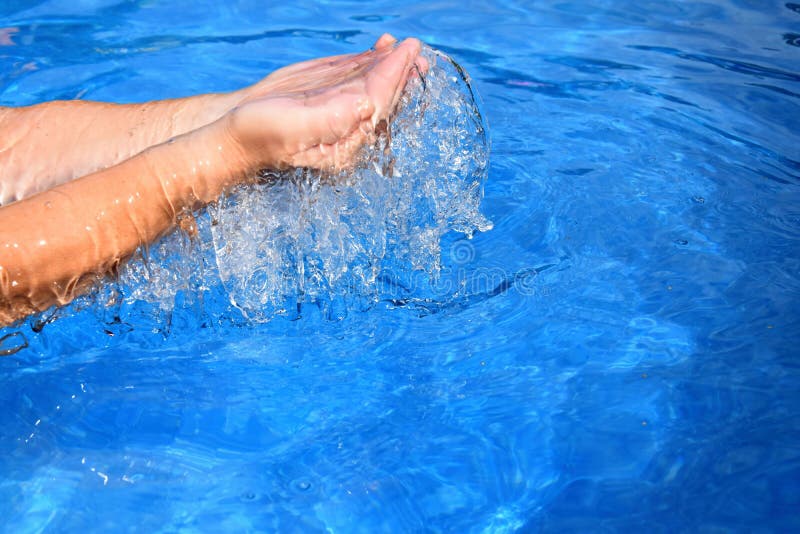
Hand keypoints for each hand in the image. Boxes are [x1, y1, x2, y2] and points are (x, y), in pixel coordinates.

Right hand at [226, 36, 425, 170]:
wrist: (233, 132)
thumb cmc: (259, 134)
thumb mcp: (294, 127)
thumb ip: (333, 118)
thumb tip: (367, 104)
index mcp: (347, 142)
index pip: (378, 105)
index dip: (394, 77)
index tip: (408, 54)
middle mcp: (350, 128)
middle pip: (385, 97)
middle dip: (403, 72)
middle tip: (417, 48)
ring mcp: (341, 109)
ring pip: (375, 85)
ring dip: (393, 65)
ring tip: (409, 46)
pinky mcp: (328, 95)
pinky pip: (357, 77)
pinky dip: (373, 60)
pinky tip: (384, 46)